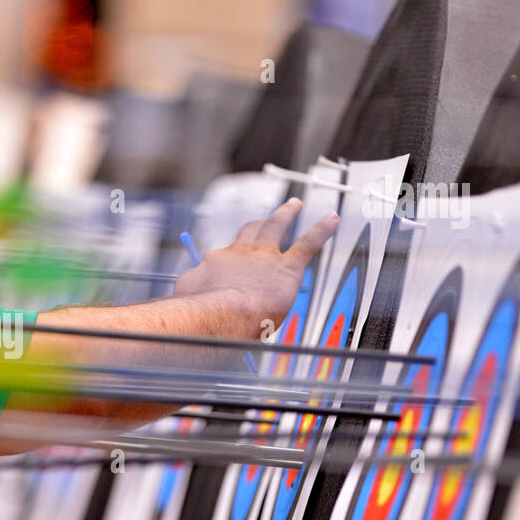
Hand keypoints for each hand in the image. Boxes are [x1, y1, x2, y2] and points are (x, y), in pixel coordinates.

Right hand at [173, 197, 337, 339]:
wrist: (220, 314)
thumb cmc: (202, 313)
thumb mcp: (187, 296)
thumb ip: (193, 287)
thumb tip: (193, 286)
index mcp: (215, 261)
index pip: (221, 258)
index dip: (225, 266)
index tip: (226, 278)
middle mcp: (239, 252)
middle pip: (248, 231)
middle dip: (256, 224)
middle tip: (261, 220)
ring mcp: (264, 256)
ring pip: (276, 226)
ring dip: (286, 213)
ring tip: (294, 205)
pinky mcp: (288, 266)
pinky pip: (308, 243)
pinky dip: (322, 230)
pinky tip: (332, 219)